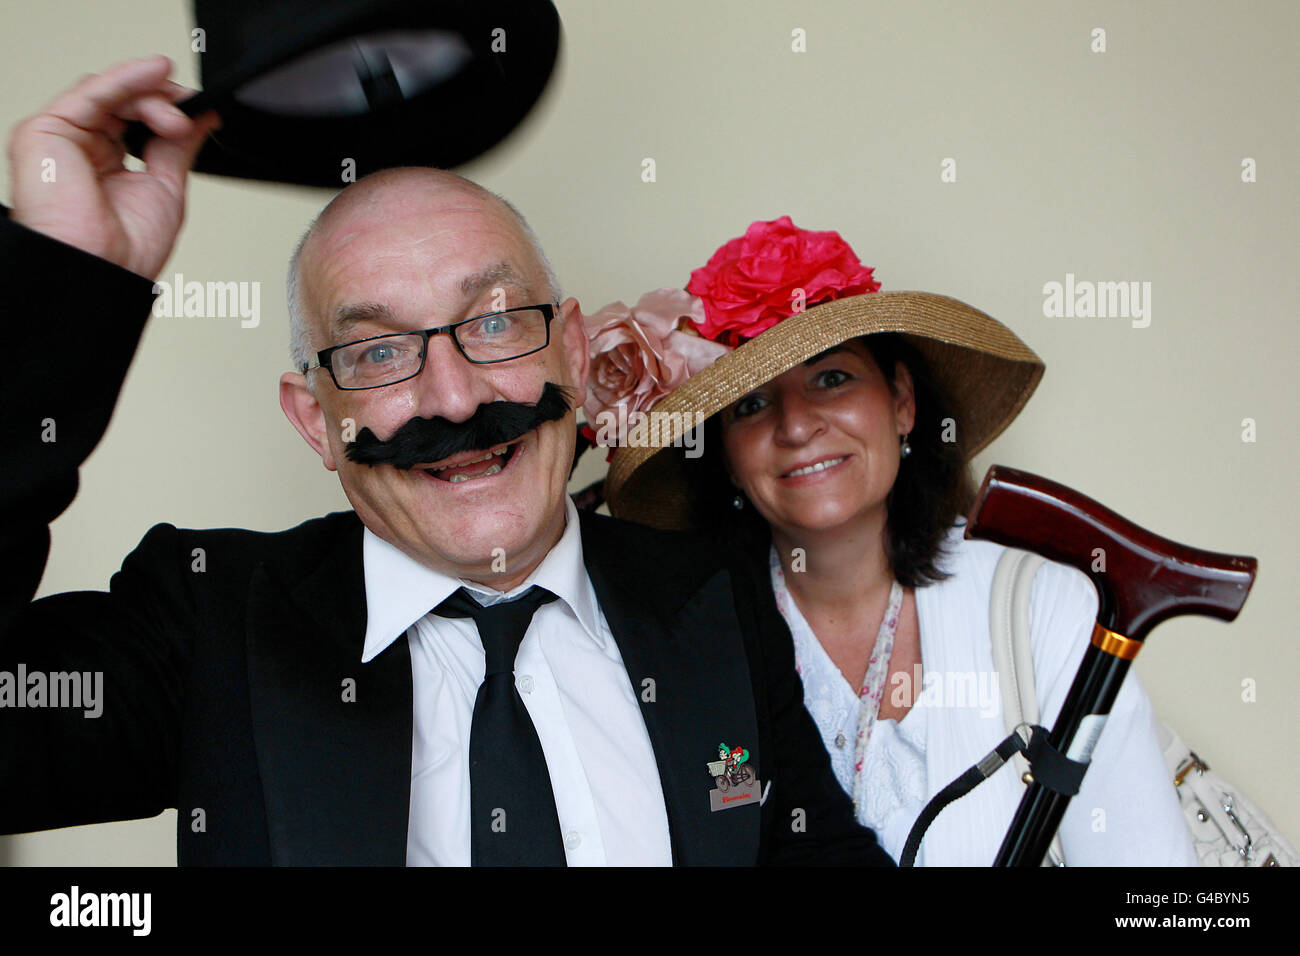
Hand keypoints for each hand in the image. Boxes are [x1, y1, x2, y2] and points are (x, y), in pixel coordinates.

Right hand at [6, 55, 219, 279]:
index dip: (167, 110)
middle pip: (122, 103)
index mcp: (105, 166)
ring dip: (150, 96)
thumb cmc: (124, 251)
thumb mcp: (165, 188)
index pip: (135, 121)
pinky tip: (155, 71)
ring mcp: (62, 140)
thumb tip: (199, 118)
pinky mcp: (46, 131)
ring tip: (177, 114)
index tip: (201, 110)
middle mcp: (81, 151)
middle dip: (162, 102)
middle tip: (191, 111)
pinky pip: (91, 93)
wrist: (102, 272)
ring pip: (108, 94)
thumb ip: (176, 147)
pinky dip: (126, 79)